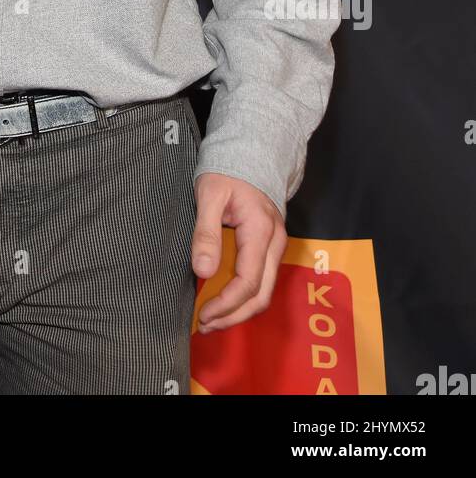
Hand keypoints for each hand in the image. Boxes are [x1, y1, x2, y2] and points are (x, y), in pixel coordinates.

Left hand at [190, 173, 287, 331]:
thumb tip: (202, 270)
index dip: (226, 305)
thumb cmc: (228, 170)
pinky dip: (243, 297)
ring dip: (238, 310)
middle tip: (205, 324)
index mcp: (261, 231)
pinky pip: (261, 280)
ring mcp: (276, 246)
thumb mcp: (209, 194)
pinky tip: (223, 299)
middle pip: (261, 296)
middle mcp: (275, 243)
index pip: (248, 283)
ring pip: (264, 291)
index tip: (202, 315)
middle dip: (233, 316)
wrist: (251, 152)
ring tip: (210, 317)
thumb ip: (206, 232)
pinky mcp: (270, 247)